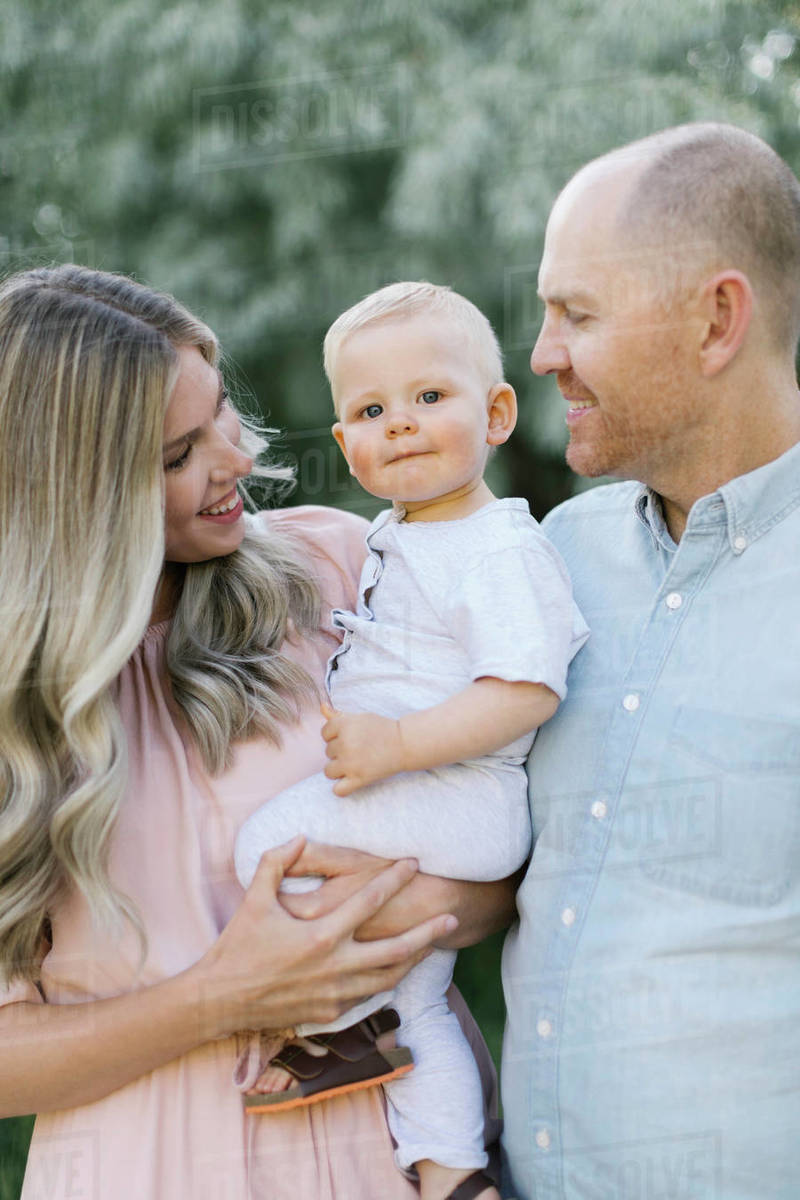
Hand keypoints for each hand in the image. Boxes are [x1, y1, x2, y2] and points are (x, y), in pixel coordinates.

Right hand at [193, 837, 456, 1036]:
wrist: (221, 1000)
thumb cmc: (237, 945)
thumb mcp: (255, 897)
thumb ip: (277, 861)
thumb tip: (301, 836)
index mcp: (321, 935)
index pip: (369, 901)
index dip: (394, 879)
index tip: (413, 864)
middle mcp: (335, 967)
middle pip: (397, 949)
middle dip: (427, 932)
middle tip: (451, 916)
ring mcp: (335, 993)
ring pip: (388, 977)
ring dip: (414, 959)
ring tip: (433, 945)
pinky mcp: (330, 1011)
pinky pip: (369, 994)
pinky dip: (387, 980)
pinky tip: (397, 969)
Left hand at [321, 702, 405, 795]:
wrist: (404, 743)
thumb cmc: (382, 729)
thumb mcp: (360, 718)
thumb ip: (338, 715)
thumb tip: (322, 707)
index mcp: (344, 725)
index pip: (324, 733)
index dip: (336, 735)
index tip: (351, 737)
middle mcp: (345, 743)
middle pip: (328, 752)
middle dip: (340, 751)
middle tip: (359, 749)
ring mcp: (350, 762)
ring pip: (328, 771)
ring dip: (339, 769)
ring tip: (355, 764)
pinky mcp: (359, 779)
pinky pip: (338, 790)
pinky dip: (342, 788)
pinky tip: (351, 780)